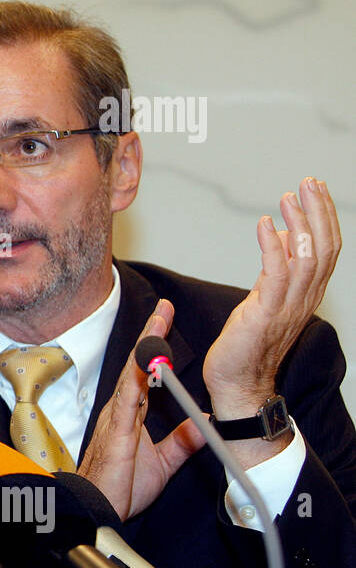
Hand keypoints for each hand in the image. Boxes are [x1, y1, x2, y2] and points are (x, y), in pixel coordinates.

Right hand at [78, 299, 206, 519]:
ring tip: (157, 322)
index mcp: (132, 415)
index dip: (157, 348)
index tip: (167, 321)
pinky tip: (144, 364)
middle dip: (151, 335)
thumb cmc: (121, 488)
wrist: (98, 510)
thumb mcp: (163, 463)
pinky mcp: (116, 431)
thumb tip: (206, 422)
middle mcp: (122, 410)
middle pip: (138, 365)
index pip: (147, 374)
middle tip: (164, 306)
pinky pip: (127, 400)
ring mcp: (117, 418)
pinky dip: (136, 380)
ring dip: (146, 348)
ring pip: (133, 375)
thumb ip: (182, 442)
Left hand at [203, 177, 340, 430]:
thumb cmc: (247, 344)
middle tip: (308, 183)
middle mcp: (304, 299)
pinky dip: (272, 247)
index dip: (325, 217)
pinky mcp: (265, 313)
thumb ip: (276, 270)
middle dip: (318, 212)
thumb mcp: (266, 299)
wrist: (239, 384)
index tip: (316, 190)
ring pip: (306, 258)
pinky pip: (276, 275)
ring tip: (288, 198)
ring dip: (298, 224)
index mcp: (307, 294)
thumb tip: (278, 236)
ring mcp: (287, 307)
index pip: (327, 249)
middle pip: (323, 248)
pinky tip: (264, 226)